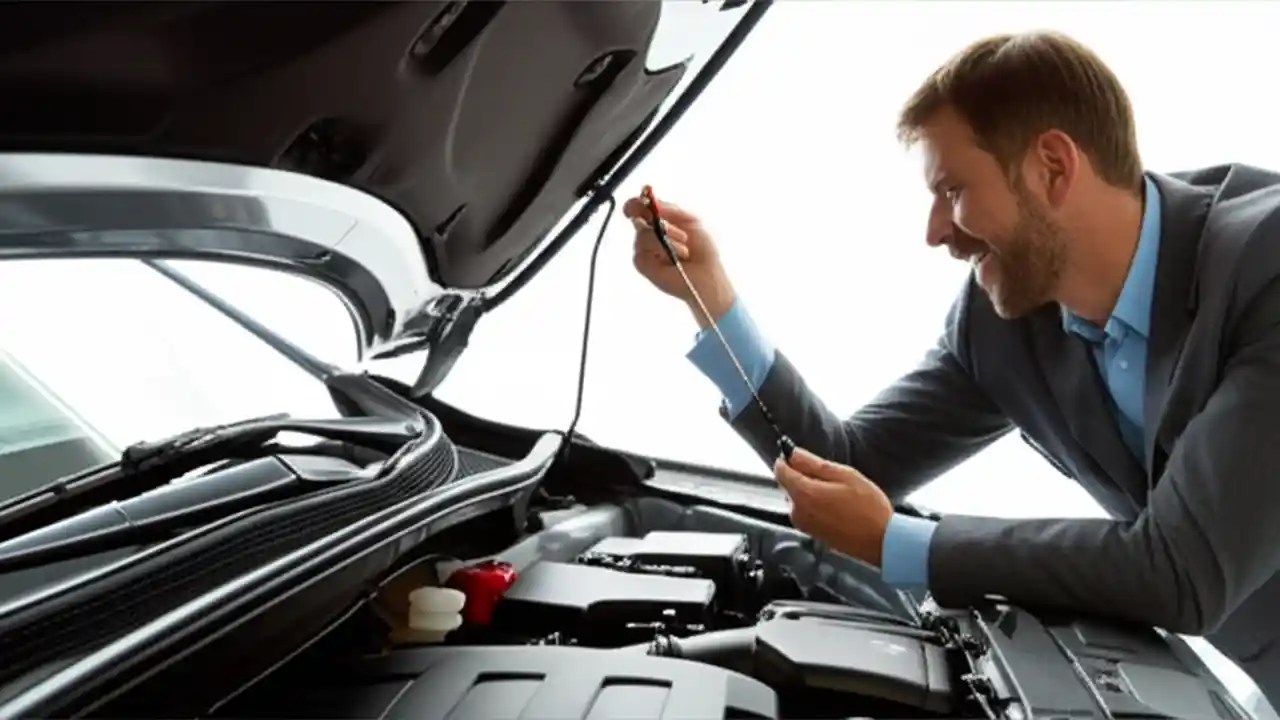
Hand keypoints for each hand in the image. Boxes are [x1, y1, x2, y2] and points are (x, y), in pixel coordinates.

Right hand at [622, 194, 735, 328]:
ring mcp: (644, 249)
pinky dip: (660, 249)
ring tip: (683, 246)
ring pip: (641, 233)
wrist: (706, 273)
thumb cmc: (703, 249)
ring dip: (665, 237)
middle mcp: (649, 234)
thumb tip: (653, 202)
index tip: (640, 200)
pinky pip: (642, 250)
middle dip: (648, 216)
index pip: (640, 207)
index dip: (636, 203)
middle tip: (664, 223)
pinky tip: (673, 257)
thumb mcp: (691, 220)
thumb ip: (671, 209)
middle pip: (635, 217)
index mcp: (660, 221)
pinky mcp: (642, 263)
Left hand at [774, 447, 893, 566]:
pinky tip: (838, 508)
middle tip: (833, 478)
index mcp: (803, 494)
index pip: (780, 470)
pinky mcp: (811, 533)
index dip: (788, 459)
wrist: (881, 541)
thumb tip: (793, 453)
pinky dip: (817, 505)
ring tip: (839, 495)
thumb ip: (814, 464)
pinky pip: (806, 511)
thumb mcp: (844, 475)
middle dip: (804, 476)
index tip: (800, 456)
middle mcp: (797, 511)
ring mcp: (803, 525)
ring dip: (812, 491)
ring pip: (798, 498)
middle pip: (789, 484)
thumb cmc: (868, 507)